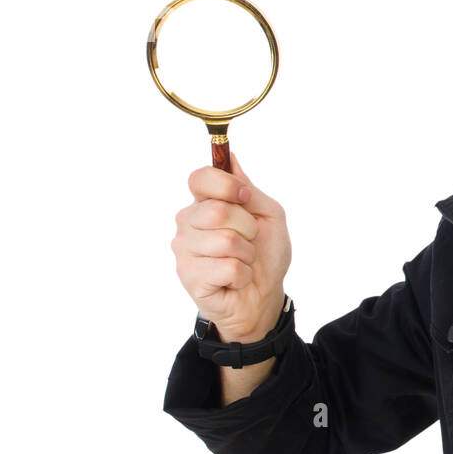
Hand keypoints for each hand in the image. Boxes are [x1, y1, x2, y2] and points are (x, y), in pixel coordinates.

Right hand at [171, 152, 291, 341]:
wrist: (264, 295)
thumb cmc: (265, 254)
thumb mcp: (268, 215)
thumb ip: (249, 189)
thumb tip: (230, 158)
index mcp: (204, 203)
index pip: (199, 178)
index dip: (225, 185)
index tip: (245, 197)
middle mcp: (187, 223)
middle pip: (216, 210)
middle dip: (247, 227)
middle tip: (249, 241)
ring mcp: (184, 250)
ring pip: (225, 241)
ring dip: (247, 254)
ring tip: (243, 262)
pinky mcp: (189, 277)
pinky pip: (228, 267)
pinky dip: (243, 274)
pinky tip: (236, 279)